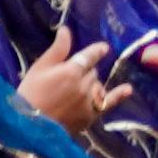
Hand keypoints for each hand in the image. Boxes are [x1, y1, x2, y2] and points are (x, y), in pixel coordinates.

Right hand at [19, 21, 112, 135]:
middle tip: (68, 80)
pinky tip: (128, 89)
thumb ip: (57, 50)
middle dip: (84, 72)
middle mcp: (84, 86)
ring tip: (76, 90)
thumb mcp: (40, 68)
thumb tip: (66, 30)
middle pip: (92, 72)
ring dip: (91, 85)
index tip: (103, 48)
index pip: (89, 57)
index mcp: (71, 71)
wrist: (29, 127)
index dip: (96, 52)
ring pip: (98, 86)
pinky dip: (119, 96)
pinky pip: (108, 103)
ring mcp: (89, 102)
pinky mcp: (90, 116)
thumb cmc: (30, 94)